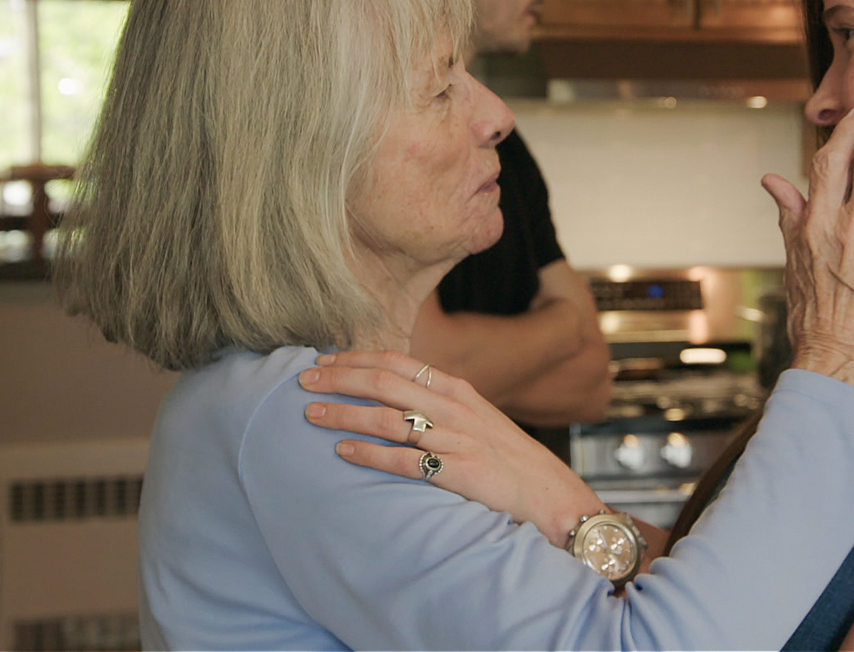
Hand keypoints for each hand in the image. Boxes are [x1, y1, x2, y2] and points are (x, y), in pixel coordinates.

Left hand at [301, 351, 603, 546]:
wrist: (550, 493)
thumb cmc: (509, 459)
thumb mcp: (476, 419)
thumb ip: (439, 404)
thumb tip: (396, 394)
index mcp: (457, 390)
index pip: (398, 363)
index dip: (358, 359)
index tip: (325, 360)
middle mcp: (455, 409)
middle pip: (385, 383)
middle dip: (341, 379)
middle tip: (304, 379)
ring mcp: (456, 439)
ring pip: (388, 418)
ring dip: (345, 413)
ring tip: (312, 414)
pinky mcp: (458, 472)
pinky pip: (405, 461)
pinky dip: (370, 455)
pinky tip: (343, 452)